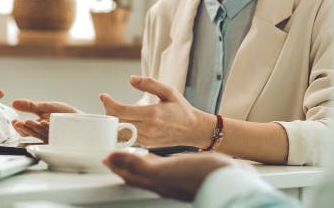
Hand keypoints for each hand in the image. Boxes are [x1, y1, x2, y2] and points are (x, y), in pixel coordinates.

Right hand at [10, 99, 77, 141]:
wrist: (81, 119)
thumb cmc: (63, 114)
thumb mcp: (44, 107)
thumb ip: (29, 106)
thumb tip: (14, 102)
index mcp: (38, 128)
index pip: (25, 131)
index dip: (19, 127)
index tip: (15, 121)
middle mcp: (44, 134)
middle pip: (32, 133)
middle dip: (25, 128)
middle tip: (20, 123)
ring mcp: (53, 137)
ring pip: (41, 134)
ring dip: (34, 128)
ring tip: (28, 121)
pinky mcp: (62, 138)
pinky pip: (54, 133)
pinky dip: (48, 128)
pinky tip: (43, 122)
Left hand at [100, 76, 213, 147]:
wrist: (193, 130)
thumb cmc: (181, 109)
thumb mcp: (169, 91)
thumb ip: (150, 84)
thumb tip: (131, 79)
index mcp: (153, 114)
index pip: (121, 110)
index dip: (108, 103)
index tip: (103, 96)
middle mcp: (148, 129)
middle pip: (117, 123)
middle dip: (108, 111)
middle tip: (107, 102)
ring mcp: (147, 139)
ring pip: (120, 133)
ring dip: (112, 122)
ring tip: (112, 110)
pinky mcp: (146, 144)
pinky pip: (127, 138)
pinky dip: (120, 130)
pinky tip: (120, 120)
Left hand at [104, 150, 233, 201]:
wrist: (230, 179)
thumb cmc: (200, 175)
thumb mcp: (166, 169)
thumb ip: (139, 165)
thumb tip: (111, 158)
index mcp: (154, 180)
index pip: (126, 173)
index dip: (114, 163)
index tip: (103, 153)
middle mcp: (160, 182)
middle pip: (133, 174)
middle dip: (121, 164)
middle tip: (112, 151)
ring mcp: (171, 179)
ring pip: (146, 170)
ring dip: (134, 161)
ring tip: (128, 150)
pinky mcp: (182, 174)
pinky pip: (160, 166)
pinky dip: (152, 159)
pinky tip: (156, 154)